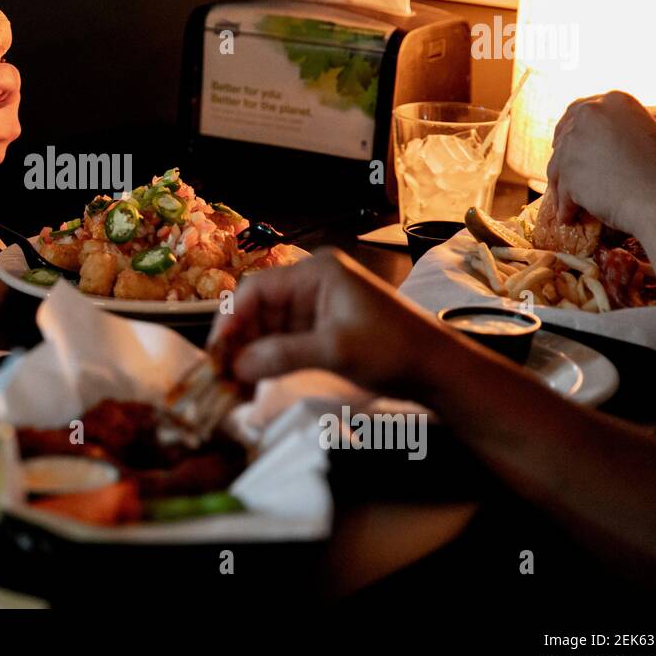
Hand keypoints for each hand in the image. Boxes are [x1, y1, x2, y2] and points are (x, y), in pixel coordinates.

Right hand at [207, 248, 472, 397]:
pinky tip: (255, 380)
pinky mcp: (323, 329)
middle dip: (238, 340)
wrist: (438, 369)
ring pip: (268, 327)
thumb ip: (281, 355)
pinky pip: (284, 340)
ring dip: (250, 353)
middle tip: (221, 375)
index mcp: (316, 273)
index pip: (256, 289)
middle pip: (259, 308)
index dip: (231, 320)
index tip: (216, 353)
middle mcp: (313, 283)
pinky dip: (268, 359)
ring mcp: (318, 306)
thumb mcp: (335, 350)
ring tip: (234, 383)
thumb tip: (237, 366)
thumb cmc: (394, 350)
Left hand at [547, 91, 655, 236]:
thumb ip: (616, 133)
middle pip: (564, 140)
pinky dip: (566, 207)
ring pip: (558, 168)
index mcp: (614, 100)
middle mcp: (591, 114)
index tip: (562, 142)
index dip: (569, 129)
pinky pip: (562, 193)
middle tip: (559, 175)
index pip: (579, 110)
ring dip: (561, 188)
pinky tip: (570, 217)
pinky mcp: (568, 172)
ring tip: (566, 204)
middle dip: (561, 159)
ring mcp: (576, 142)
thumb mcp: (645, 137)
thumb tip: (588, 146)